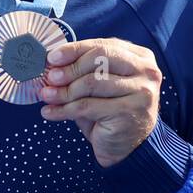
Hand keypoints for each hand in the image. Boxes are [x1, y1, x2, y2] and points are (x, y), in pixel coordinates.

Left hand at [38, 38, 161, 167]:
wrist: (128, 147)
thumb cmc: (110, 111)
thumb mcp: (98, 86)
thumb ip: (82, 71)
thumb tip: (51, 64)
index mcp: (140, 57)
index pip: (102, 45)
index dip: (74, 50)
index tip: (52, 57)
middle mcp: (146, 71)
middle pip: (99, 59)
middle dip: (69, 68)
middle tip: (50, 78)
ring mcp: (141, 91)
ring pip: (91, 83)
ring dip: (63, 91)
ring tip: (47, 96)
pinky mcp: (129, 112)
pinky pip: (87, 106)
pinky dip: (64, 109)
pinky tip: (50, 112)